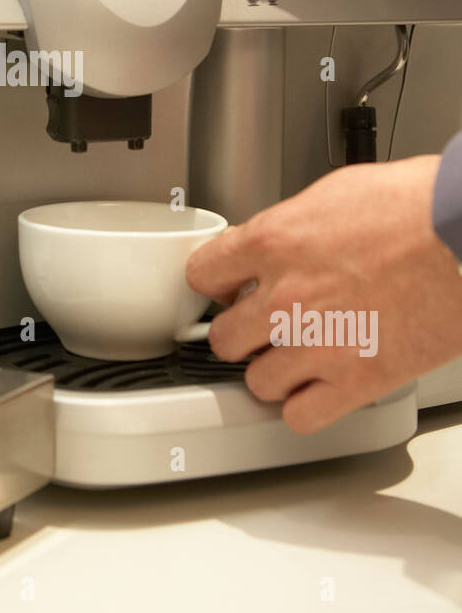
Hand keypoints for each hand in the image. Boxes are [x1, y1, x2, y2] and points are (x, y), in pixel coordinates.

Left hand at [185, 156, 461, 432]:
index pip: (201, 276)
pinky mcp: (357, 380)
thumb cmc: (412, 207)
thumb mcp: (329, 196)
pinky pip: (301, 416)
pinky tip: (321, 387)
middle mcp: (286, 297)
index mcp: (273, 243)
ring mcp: (318, 343)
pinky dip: (307, 407)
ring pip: (258, 382)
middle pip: (224, 338)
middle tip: (265, 328)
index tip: (228, 290)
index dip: (216, 284)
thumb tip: (268, 249)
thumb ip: (286, 231)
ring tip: (299, 357)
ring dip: (276, 372)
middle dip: (244, 333)